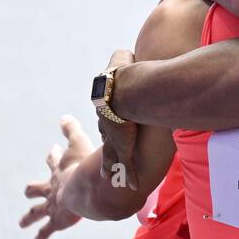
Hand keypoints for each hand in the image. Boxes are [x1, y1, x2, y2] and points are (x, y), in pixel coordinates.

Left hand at [20, 115, 93, 238]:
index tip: (53, 149)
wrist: (84, 188)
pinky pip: (45, 231)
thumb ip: (72, 129)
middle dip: (33, 189)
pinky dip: (39, 238)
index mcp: (58, 171)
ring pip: (36, 212)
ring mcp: (53, 205)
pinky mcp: (56, 220)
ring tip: (21, 223)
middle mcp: (52, 188)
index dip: (54, 155)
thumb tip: (63, 116)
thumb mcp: (79, 142)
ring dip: (29, 217)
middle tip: (28, 190)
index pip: (54, 161)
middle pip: (37, 188)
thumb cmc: (85, 165)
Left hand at [98, 49, 138, 189]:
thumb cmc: (124, 75)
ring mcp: (115, 139)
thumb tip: (128, 51)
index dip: (112, 123)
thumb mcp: (122, 62)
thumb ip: (124, 58)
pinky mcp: (123, 150)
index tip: (114, 126)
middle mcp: (108, 126)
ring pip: (113, 157)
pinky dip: (128, 176)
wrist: (123, 93)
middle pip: (108, 139)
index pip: (109, 119)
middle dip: (110, 147)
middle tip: (111, 151)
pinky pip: (125, 167)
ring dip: (113, 167)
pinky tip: (131, 187)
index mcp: (107, 108)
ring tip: (110, 178)